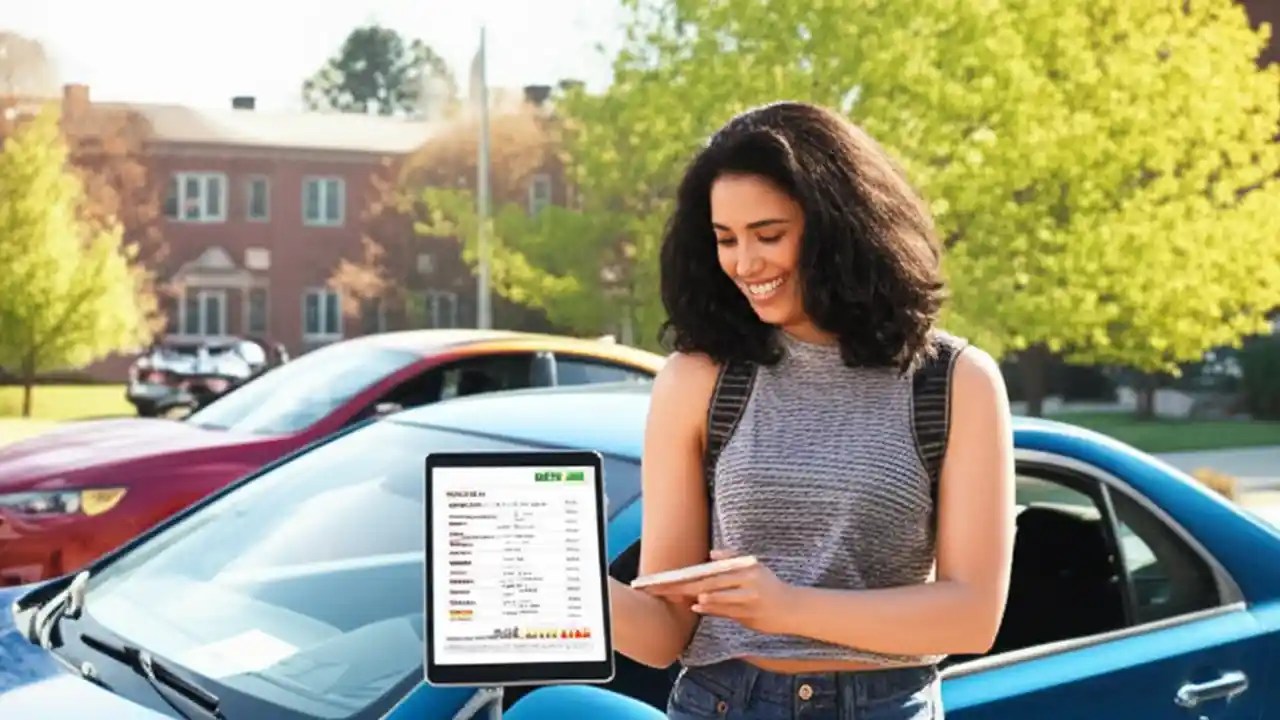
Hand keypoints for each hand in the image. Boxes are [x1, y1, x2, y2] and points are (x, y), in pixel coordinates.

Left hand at [642, 550, 795, 634]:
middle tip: (661, 587)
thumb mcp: (755, 567)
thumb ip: (732, 559)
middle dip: (682, 586)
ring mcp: (747, 600)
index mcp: (745, 569)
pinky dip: (711, 608)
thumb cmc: (770, 586)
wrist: (792, 609)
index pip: (710, 570)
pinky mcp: (748, 616)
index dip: (688, 572)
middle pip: (708, 582)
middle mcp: (745, 582)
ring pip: (717, 598)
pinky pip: (726, 611)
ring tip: (676, 594)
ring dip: (695, 596)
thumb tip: (711, 554)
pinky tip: (698, 606)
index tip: (668, 575)